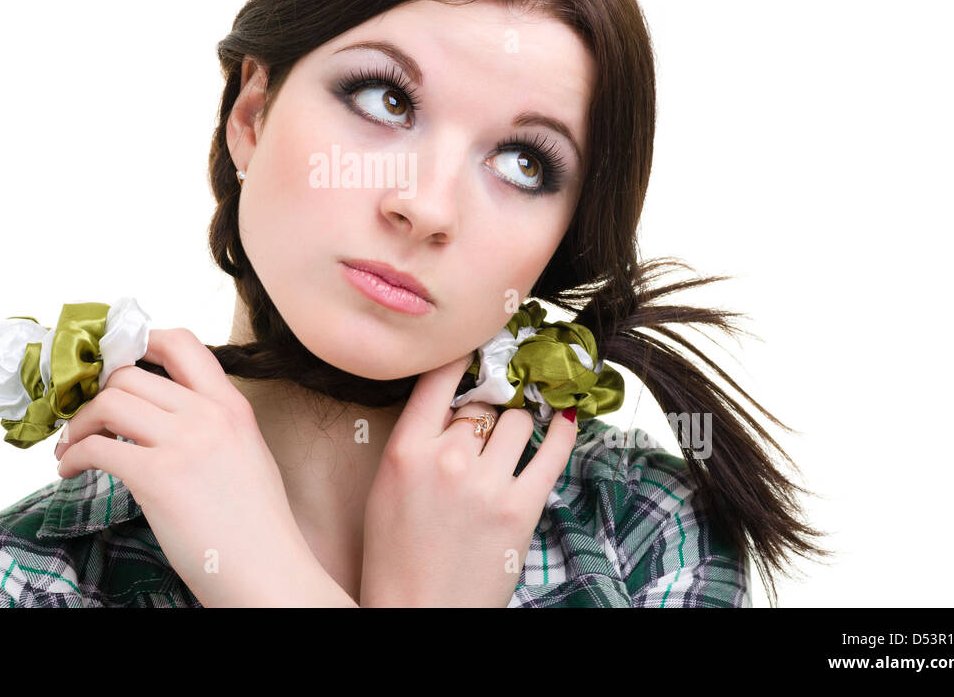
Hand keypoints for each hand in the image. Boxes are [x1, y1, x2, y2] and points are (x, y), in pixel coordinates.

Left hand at [54, 328, 352, 606]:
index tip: (114, 366)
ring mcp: (183, 444)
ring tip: (72, 446)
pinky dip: (74, 455)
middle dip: (94, 393)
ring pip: (109, 402)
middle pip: (130, 373)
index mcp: (232, 405)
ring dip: (79, 423)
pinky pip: (98, 447)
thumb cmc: (257, 527)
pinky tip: (71, 470)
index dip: (138, 343)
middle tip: (84, 417)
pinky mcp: (158, 478)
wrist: (268, 572)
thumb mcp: (247, 453)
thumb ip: (213, 425)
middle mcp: (208, 414)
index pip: (180, 342)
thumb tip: (164, 415)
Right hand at [359, 353, 578, 606]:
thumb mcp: (388, 487)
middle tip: (492, 417)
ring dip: (518, 427)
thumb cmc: (396, 554)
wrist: (418, 613)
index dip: (463, 352)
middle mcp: (447, 460)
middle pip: (484, 403)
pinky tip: (565, 418)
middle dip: (489, 410)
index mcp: (405, 451)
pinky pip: (551, 454)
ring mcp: (486, 485)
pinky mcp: (520, 510)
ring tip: (513, 440)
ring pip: (519, 422)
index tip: (479, 340)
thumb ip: (417, 441)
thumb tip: (456, 401)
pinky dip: (562, 432)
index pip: (438, 377)